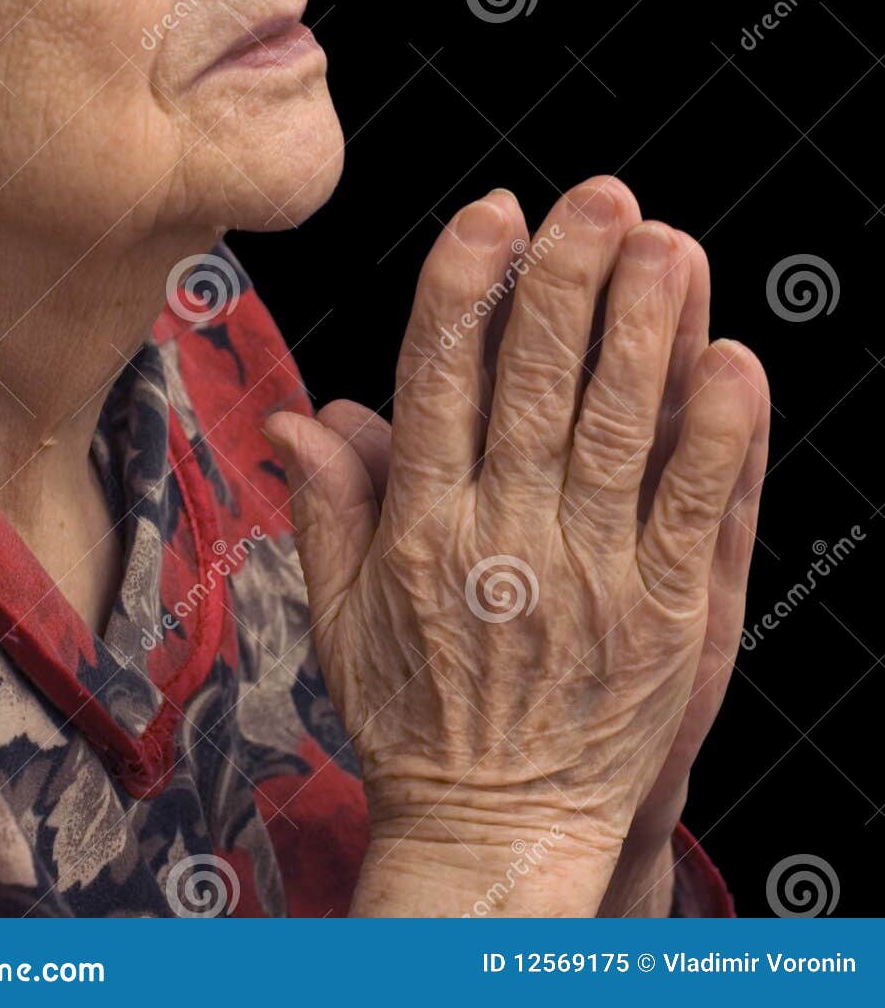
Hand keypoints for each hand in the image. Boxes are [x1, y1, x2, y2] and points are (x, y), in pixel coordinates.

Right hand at [263, 178, 768, 916]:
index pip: (439, 379)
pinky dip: (717, 435)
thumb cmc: (416, 717)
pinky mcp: (662, 614)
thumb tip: (296, 414)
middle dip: (568, 279)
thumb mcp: (341, 613)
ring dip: (645, 329)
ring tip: (666, 244)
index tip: (493, 215)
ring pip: (618, 428)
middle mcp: (503, 535)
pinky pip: (693, 509)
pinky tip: (733, 364)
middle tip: (600, 197)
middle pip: (536, 383)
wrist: (493, 832)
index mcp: (423, 524)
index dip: (465, 288)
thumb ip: (327, 504)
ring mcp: (588, 572)